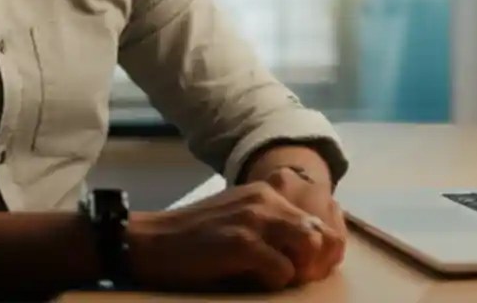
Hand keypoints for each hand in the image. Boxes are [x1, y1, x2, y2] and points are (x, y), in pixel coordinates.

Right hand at [125, 181, 343, 291]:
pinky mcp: (242, 242)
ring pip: (310, 247)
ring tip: (274, 278)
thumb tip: (314, 253)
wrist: (151, 242)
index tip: (309, 268)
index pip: (322, 217)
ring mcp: (255, 218)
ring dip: (299, 271)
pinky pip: (283, 271)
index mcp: (267, 192)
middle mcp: (266, 199)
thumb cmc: (196, 241)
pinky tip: (250, 282)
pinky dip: (273, 284)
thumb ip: (274, 227)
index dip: (325, 248)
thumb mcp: (239, 219)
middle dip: (316, 263)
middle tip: (295, 279)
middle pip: (322, 233)